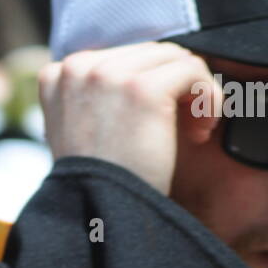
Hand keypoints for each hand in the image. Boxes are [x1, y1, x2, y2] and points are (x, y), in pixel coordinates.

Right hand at [38, 42, 220, 194]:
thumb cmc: (98, 181)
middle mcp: (78, 68)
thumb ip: (96, 95)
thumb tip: (147, 71)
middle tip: (184, 130)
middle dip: (175, 89)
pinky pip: (193, 70)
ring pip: (176, 58)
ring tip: (194, 131)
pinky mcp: (142, 88)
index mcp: (58, 75)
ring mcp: (108, 75)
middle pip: (151, 54)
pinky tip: (201, 131)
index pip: (121, 57)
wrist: (99, 213)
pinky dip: (209, 99)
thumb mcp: (79, 128)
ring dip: (195, 93)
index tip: (157, 121)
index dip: (148, 85)